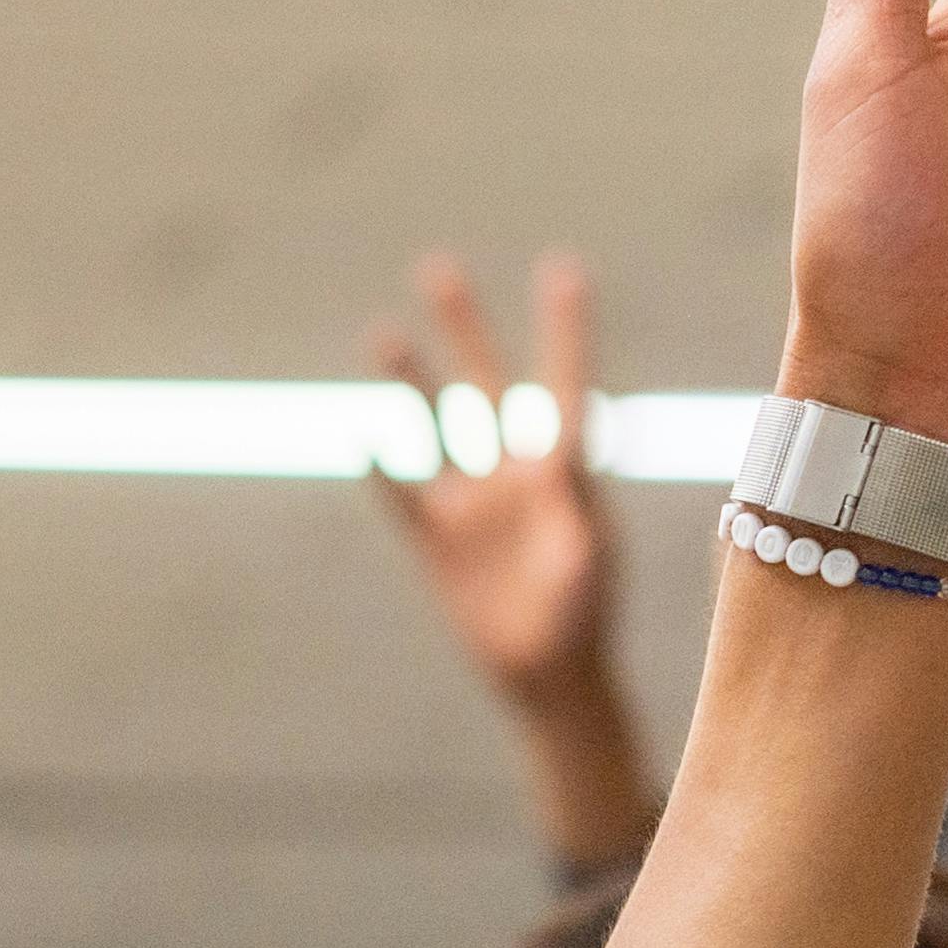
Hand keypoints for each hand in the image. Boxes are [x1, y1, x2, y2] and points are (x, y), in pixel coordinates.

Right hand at [366, 256, 617, 713]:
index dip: (564, 327)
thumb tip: (565, 453)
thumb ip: (573, 504)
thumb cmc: (584, 620)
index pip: (563, 382)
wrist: (548, 680)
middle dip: (465, 327)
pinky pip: (403, 497)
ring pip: (436, 426)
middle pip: (487, 384)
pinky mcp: (438, 545)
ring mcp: (473, 507)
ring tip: (382, 331)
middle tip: (438, 268)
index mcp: (564, 472)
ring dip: (412, 381)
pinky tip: (362, 437)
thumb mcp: (584, 558)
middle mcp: (516, 475)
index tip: (562, 269)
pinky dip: (383, 468)